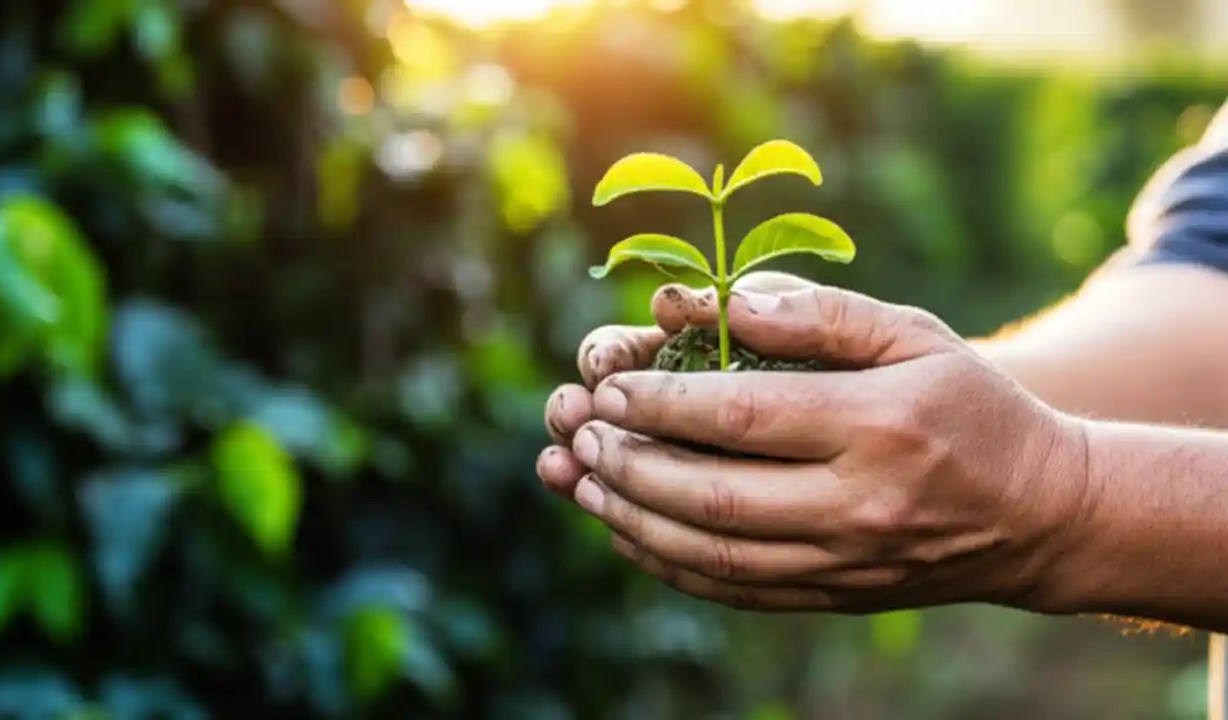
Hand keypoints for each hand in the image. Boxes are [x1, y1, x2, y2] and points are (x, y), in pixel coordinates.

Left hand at [568, 284, 1089, 613]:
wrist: (1041, 512)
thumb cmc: (973, 406)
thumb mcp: (914, 335)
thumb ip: (818, 315)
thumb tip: (720, 303)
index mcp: (878, 427)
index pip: (743, 418)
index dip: (662, 404)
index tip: (610, 387)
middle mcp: (859, 505)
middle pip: (715, 494)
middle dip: (632, 463)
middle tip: (581, 433)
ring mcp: (847, 562)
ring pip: (715, 553)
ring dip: (633, 519)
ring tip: (581, 482)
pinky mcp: (837, 595)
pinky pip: (736, 590)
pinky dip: (669, 564)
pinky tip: (627, 532)